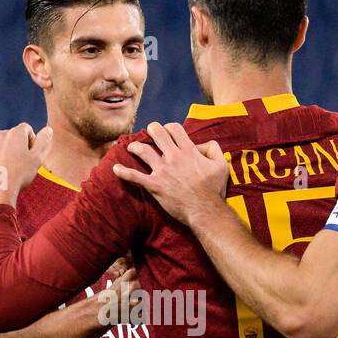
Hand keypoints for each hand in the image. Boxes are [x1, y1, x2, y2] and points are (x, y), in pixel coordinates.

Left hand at [0, 123, 52, 210]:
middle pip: (12, 137)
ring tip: (10, 169)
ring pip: (0, 147)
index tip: (32, 154)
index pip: (27, 129)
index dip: (32, 141)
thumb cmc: (20, 174)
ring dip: (6, 154)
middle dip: (18, 147)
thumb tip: (48, 129)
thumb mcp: (37, 158)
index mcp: (15, 133)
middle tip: (22, 163)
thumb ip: (43, 141)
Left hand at [111, 121, 228, 224]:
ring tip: (131, 147)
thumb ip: (213, 149)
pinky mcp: (154, 185)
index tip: (168, 131)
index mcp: (188, 151)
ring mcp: (162, 171)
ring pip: (143, 151)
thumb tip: (202, 145)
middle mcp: (173, 157)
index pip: (175, 129)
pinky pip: (134, 177)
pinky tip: (115, 169)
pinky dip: (123, 172)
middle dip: (152, 130)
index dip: (170, 127)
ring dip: (135, 147)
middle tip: (150, 133)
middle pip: (157, 134)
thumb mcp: (221, 165)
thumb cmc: (214, 190)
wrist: (205, 210)